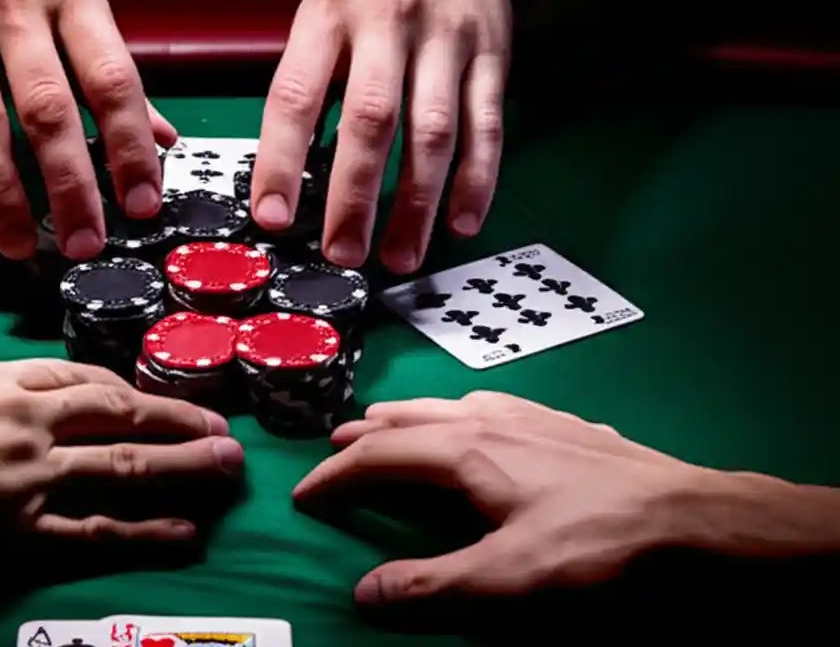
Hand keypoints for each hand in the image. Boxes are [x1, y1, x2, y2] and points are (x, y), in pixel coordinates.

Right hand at [0, 0, 176, 260]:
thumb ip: (109, 69)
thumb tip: (161, 138)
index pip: (111, 80)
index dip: (129, 147)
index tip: (142, 203)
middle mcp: (13, 9)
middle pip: (46, 110)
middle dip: (69, 187)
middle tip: (83, 243)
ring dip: (1, 193)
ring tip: (18, 244)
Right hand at [0, 359, 241, 540]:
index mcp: (2, 379)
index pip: (83, 379)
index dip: (132, 390)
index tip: (159, 397)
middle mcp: (27, 421)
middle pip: (121, 415)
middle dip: (178, 420)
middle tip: (224, 428)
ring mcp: (28, 476)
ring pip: (123, 466)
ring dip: (183, 466)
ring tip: (226, 467)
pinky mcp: (17, 531)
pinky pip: (94, 533)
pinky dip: (143, 533)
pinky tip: (183, 534)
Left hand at [253, 0, 511, 272]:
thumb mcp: (322, 14)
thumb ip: (309, 84)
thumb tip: (285, 177)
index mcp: (330, 15)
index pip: (297, 95)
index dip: (280, 161)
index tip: (273, 217)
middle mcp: (389, 24)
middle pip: (372, 119)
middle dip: (356, 195)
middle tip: (342, 253)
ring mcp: (447, 41)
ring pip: (434, 132)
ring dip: (417, 204)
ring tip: (399, 256)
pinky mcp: (492, 58)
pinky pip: (487, 127)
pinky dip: (476, 181)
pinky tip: (460, 222)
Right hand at [293, 391, 712, 605]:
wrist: (693, 519)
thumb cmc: (597, 547)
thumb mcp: (508, 579)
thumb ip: (432, 585)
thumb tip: (361, 592)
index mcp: (466, 452)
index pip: (379, 456)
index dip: (335, 475)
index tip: (303, 493)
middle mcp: (491, 421)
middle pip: (410, 417)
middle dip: (366, 434)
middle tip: (335, 447)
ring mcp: (533, 416)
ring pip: (451, 404)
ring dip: (410, 417)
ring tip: (392, 425)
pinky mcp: (566, 424)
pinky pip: (492, 405)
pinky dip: (459, 413)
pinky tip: (481, 423)